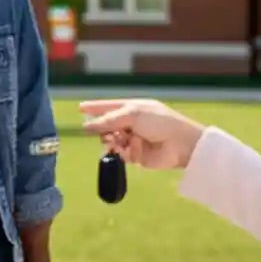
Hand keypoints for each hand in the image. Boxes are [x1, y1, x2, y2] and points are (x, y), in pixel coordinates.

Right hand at [79, 98, 205, 170]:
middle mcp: (132, 123)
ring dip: (112, 140)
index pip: (109, 106)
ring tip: (119, 140)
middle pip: (107, 125)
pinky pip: (120, 153)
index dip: (95, 107)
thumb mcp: (132, 114)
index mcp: (133, 108)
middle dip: (103, 128)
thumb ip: (108, 120)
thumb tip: (86, 126)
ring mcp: (133, 139)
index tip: (80, 108)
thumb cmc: (159, 122)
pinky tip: (126, 150)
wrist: (180, 144)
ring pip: (111, 140)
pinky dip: (121, 151)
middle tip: (106, 132)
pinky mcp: (136, 156)